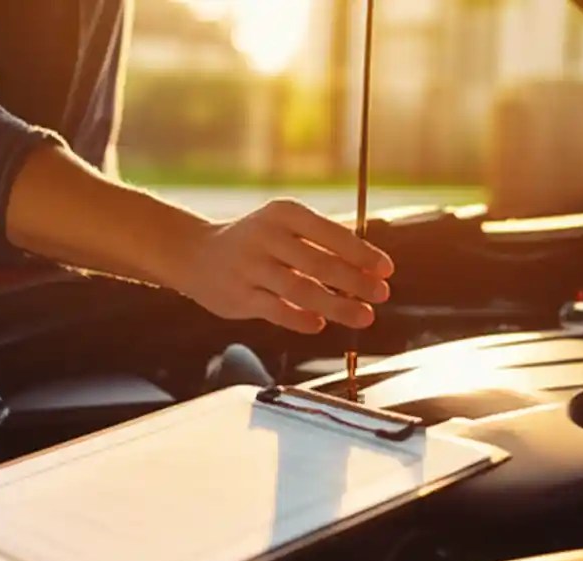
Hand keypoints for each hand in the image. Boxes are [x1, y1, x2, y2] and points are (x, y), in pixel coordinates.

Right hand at [165, 199, 394, 333]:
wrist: (196, 254)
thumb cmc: (256, 242)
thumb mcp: (285, 226)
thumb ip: (323, 243)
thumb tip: (370, 266)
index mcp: (285, 214)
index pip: (331, 233)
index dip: (362, 253)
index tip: (386, 269)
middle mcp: (267, 236)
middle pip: (320, 262)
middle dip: (355, 281)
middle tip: (381, 294)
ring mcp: (251, 267)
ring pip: (301, 290)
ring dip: (337, 306)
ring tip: (363, 316)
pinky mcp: (239, 295)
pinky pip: (276, 311)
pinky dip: (301, 319)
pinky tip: (320, 324)